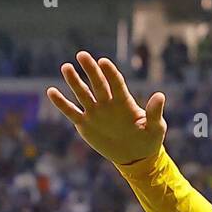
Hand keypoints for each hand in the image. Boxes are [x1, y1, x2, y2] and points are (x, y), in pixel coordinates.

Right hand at [46, 52, 166, 165]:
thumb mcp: (155, 128)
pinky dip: (61, 103)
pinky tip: (51, 91)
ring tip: (66, 68)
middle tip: (82, 55)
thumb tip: (160, 96)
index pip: (116, 83)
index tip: (104, 62)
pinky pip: (71, 112)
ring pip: (83, 94)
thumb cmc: (148, 140)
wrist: (136, 157)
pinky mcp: (85, 124)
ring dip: (74, 81)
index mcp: (124, 101)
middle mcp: (107, 103)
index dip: (110, 73)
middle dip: (90, 70)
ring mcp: (95, 112)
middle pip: (97, 83)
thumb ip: (155, 112)